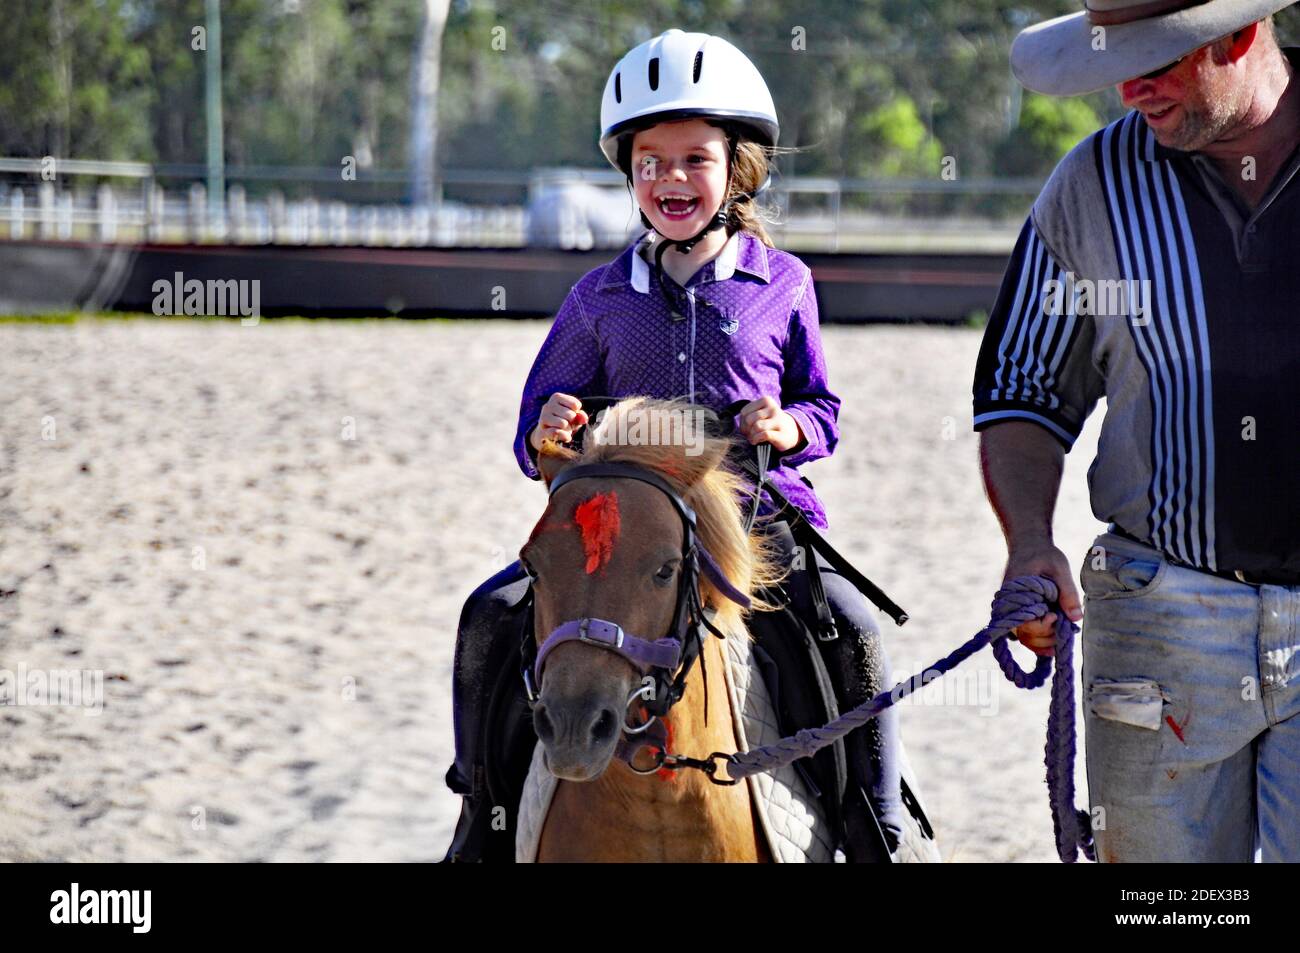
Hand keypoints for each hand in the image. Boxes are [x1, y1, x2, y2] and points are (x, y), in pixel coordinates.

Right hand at [531, 393, 587, 448]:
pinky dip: (564, 436)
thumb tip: (584, 419)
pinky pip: (556, 433)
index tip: (571, 414)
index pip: (575, 405)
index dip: (577, 413)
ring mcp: (543, 418)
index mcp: (556, 398)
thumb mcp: (574, 417)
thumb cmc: (564, 421)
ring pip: (563, 424)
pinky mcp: (542, 431)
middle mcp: (548, 406)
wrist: (547, 435)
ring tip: (564, 430)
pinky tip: (565, 437)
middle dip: (572, 422)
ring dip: (568, 430)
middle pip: (570, 415)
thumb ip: (581, 416)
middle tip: (567, 424)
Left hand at [737, 396, 803, 452]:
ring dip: (751, 436)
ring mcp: (778, 420)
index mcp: (766, 400)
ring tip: (753, 438)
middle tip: (749, 435)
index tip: (747, 429)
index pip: (744, 411)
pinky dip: (757, 439)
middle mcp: (773, 408)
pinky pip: (764, 434)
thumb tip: (737, 427)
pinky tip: (757, 441)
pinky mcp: (781, 433)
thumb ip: (749, 415)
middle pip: (749, 419)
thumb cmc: (770, 423)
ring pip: (757, 426)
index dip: (742, 423)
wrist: (791, 432)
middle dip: (746, 430)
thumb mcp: (761, 414)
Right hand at [1002, 542, 1082, 656]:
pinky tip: (1051, 646)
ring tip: (1061, 640)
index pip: (1026, 622)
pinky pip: (1024, 632)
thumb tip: (1077, 618)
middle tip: (1064, 627)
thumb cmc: (1043, 553)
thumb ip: (1068, 592)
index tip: (1055, 616)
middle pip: (1025, 634)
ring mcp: (1012, 610)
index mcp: (1016, 594)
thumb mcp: (1059, 568)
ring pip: (1024, 637)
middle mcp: (1009, 605)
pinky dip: (1037, 641)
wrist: (1028, 545)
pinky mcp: (1017, 612)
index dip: (1043, 626)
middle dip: (1046, 636)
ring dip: (1042, 642)